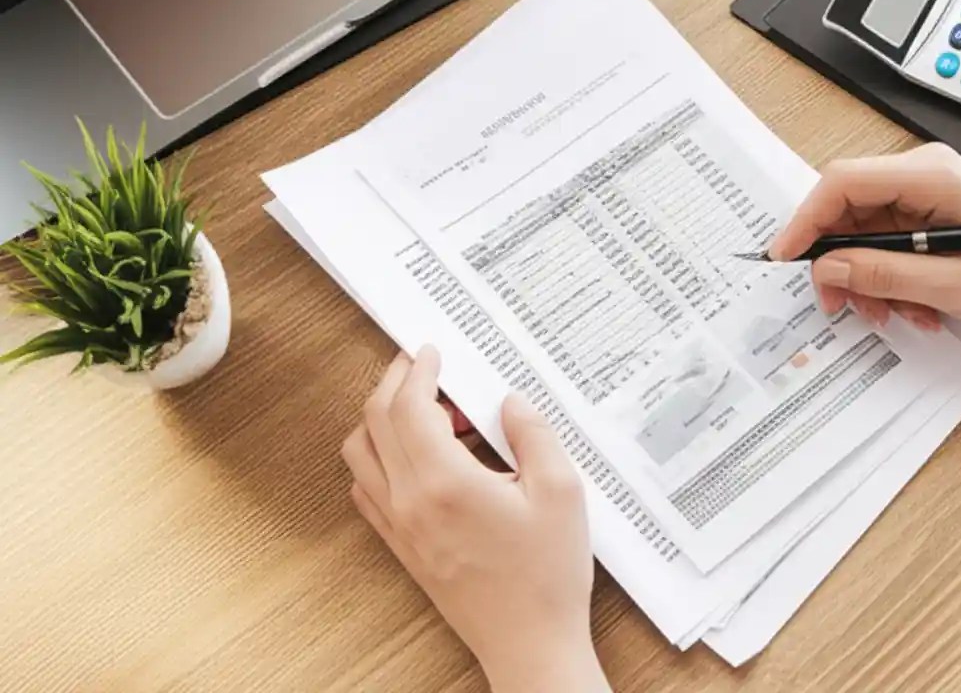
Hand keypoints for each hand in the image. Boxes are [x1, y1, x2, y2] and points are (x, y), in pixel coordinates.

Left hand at [341, 346, 607, 692]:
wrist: (530, 644)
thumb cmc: (547, 576)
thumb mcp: (561, 492)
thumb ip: (534, 435)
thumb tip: (511, 402)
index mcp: (445, 483)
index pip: (410, 407)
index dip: (417, 371)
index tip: (431, 353)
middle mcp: (410, 502)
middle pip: (375, 422)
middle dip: (395, 383)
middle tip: (422, 367)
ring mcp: (400, 527)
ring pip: (362, 454)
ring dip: (383, 420)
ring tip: (427, 412)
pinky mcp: (403, 547)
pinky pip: (368, 490)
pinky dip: (379, 459)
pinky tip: (416, 458)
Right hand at [770, 143, 960, 368]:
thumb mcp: (950, 285)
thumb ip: (884, 273)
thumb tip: (829, 268)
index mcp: (930, 175)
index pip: (843, 182)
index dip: (807, 219)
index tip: (786, 256)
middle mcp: (921, 175)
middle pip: (845, 209)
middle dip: (838, 262)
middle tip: (838, 304)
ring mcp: (921, 194)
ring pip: (859, 233)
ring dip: (865, 279)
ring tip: (891, 313)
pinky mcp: (923, 215)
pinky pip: (881, 244)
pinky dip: (885, 279)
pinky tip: (911, 305)